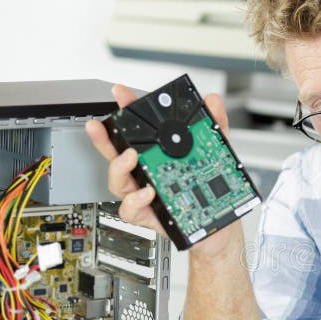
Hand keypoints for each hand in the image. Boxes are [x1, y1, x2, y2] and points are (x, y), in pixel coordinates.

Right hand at [85, 84, 239, 256]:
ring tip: (131, 158)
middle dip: (104, 138)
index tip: (121, 94)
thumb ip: (214, 127)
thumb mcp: (214, 154)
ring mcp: (143, 194)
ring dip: (119, 167)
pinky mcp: (147, 215)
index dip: (126, 113)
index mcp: (156, 156)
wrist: (218, 225)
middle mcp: (144, 174)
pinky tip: (146, 192)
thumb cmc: (208, 189)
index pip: (137, 132)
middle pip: (116, 154)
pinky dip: (135, 200)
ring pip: (118, 181)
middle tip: (102, 126)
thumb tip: (213, 101)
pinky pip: (131, 209)